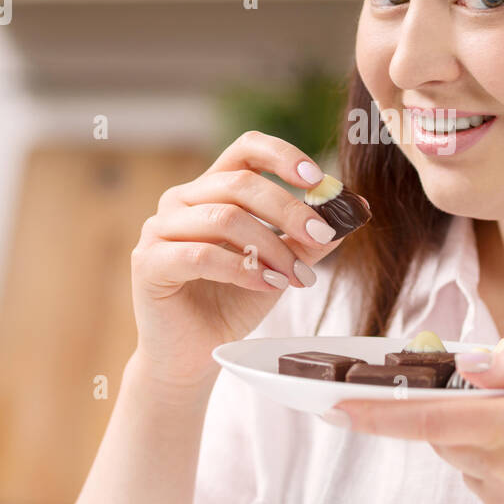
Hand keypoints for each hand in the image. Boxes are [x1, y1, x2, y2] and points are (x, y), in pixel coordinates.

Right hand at [129, 131, 347, 387]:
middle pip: (241, 184)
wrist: (194, 354)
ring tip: (298, 277)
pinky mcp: (148, 262)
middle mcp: (181, 199)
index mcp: (212, 189)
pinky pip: (201, 255)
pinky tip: (267, 286)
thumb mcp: (281, 264)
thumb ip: (310, 238)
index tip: (317, 179)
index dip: (282, 155)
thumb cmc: (233, 302)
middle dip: (290, 211)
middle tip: (323, 238)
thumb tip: (355, 210)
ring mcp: (159, 228)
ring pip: (224, 218)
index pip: (245, 148)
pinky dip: (242, 269)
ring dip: (271, 247)